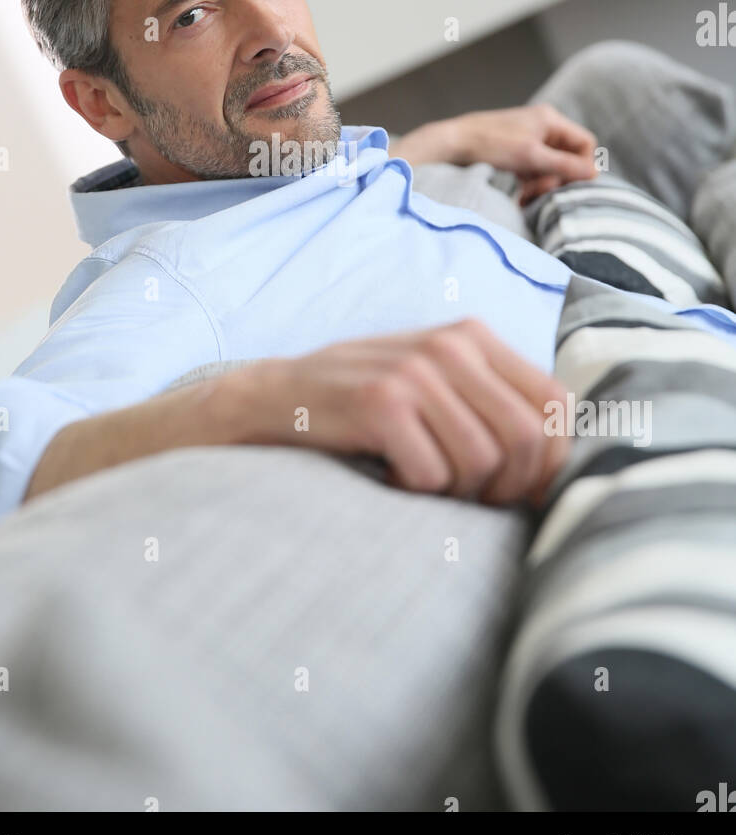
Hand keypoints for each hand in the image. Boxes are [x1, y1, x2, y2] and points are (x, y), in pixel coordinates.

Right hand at [232, 318, 569, 506]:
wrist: (276, 398)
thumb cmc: (366, 404)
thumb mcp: (436, 383)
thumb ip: (493, 403)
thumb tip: (556, 466)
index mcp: (474, 337)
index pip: (555, 404)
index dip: (550, 460)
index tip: (522, 490)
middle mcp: (450, 346)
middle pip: (525, 439)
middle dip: (506, 486)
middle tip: (469, 497)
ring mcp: (414, 371)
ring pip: (481, 462)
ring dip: (456, 492)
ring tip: (423, 481)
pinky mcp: (379, 402)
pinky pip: (431, 475)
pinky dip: (415, 492)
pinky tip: (391, 477)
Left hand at [395, 105, 597, 204]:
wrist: (452, 144)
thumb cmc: (491, 145)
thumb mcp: (531, 157)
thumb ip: (564, 165)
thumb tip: (595, 174)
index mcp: (550, 120)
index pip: (585, 143)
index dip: (582, 166)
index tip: (569, 185)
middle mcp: (542, 125)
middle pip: (568, 156)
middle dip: (557, 178)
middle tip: (541, 192)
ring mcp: (528, 138)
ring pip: (550, 165)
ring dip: (542, 183)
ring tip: (526, 196)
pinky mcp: (516, 150)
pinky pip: (534, 169)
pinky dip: (530, 182)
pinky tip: (520, 196)